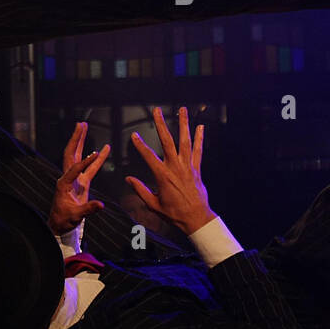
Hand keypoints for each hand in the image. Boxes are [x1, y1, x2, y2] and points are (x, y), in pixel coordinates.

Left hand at [47, 122, 107, 234]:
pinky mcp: (81, 182)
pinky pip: (90, 167)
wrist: (60, 225)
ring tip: (84, 126)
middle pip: (71, 154)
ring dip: (81, 141)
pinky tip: (105, 148)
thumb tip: (102, 205)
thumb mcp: (76, 216)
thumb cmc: (64, 220)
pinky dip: (97, 158)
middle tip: (80, 124)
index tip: (95, 154)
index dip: (85, 162)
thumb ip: (89, 209)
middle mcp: (67, 177)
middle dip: (76, 139)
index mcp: (64, 183)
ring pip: (78, 156)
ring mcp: (75, 178)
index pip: (74, 168)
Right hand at [125, 106, 213, 235]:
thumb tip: (128, 179)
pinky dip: (199, 138)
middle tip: (157, 111)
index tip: (134, 135)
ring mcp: (188, 166)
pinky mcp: (197, 169)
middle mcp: (176, 167)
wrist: (196, 219)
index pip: (149, 156)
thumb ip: (140, 190)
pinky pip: (198, 150)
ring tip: (182, 110)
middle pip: (167, 141)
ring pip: (185, 141)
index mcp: (163, 176)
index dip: (140, 145)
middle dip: (161, 125)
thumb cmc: (174, 213)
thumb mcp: (153, 204)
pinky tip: (201, 127)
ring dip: (183, 124)